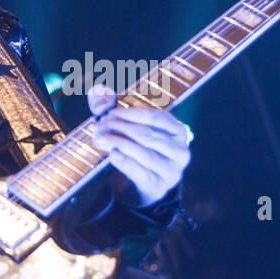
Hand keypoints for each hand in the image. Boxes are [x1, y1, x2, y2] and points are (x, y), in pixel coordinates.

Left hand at [87, 82, 190, 207]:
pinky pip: (140, 173)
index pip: (156, 118)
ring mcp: (172, 171)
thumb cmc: (136, 150)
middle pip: (148, 135)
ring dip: (118, 143)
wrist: (141, 188)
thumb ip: (110, 106)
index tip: (108, 114)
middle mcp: (180, 151)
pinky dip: (124, 162)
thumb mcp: (125, 126)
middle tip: (99, 127)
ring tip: (99, 138)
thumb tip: (99, 90)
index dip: (130, 114)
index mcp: (178, 131)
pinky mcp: (158, 187)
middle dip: (120, 128)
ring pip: (144, 153)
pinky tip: (111, 154)